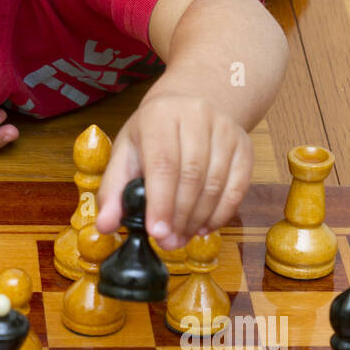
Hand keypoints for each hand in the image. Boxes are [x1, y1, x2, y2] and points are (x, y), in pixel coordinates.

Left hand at [93, 91, 251, 248]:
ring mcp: (225, 129)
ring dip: (199, 218)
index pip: (163, 163)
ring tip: (182, 237)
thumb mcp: (125, 153)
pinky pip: (238, 186)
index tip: (157, 232)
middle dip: (179, 216)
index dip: (161, 202)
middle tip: (169, 243)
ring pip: (216, 183)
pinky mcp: (245, 145)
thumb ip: (113, 190)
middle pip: (191, 175)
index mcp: (160, 115)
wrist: (188, 106)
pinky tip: (204, 227)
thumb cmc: (152, 133)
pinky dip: (222, 213)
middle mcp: (196, 116)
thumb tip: (105, 225)